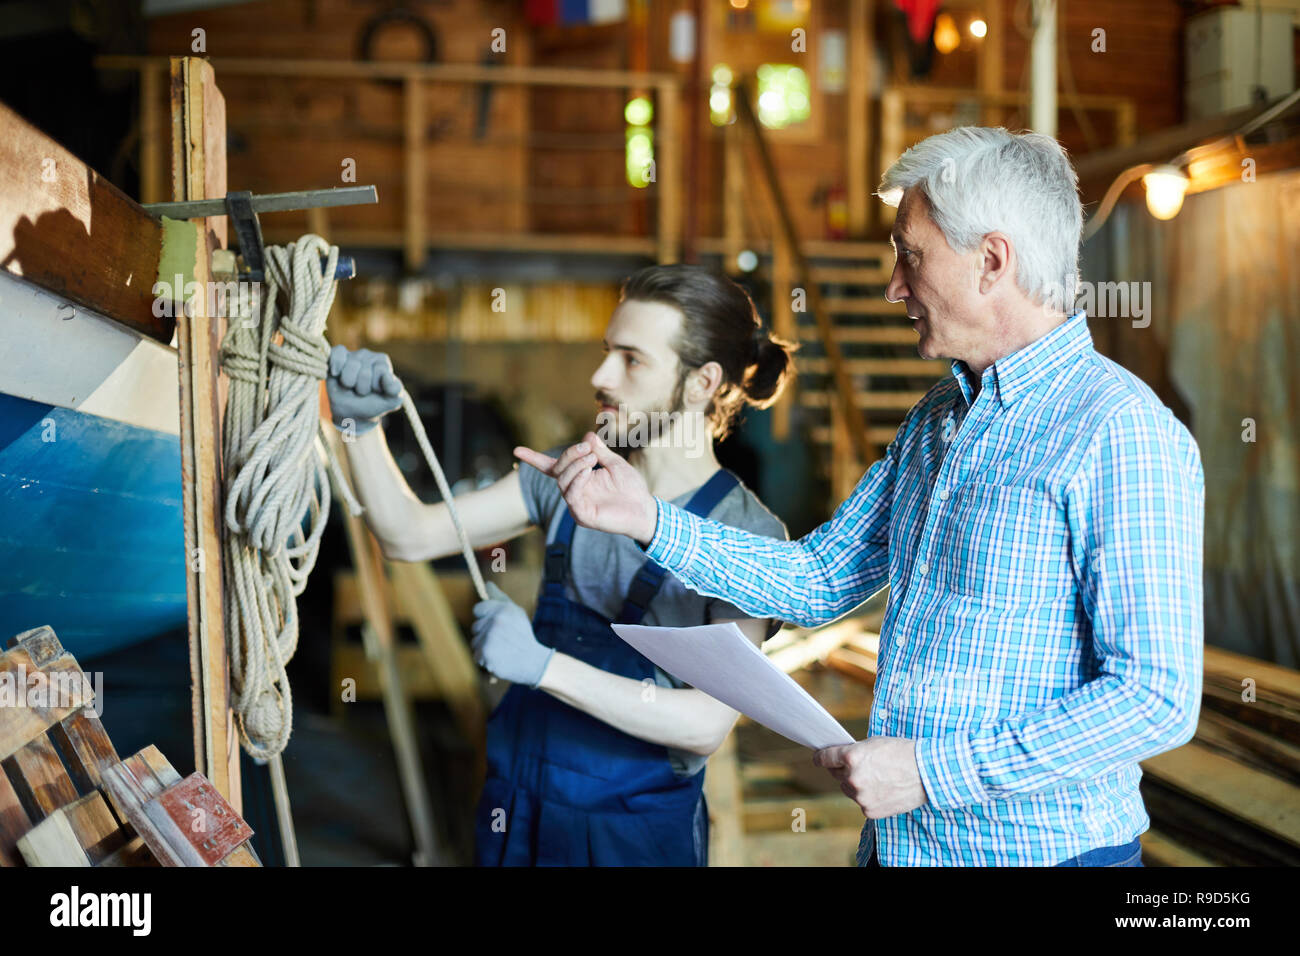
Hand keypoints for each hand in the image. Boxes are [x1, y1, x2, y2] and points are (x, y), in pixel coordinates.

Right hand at [326, 345, 403, 436]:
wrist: (351, 413)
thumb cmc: (372, 404)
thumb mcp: (391, 401)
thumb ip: (395, 389)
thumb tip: (386, 375)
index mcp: (382, 362)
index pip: (380, 370)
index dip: (375, 386)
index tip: (374, 391)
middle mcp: (368, 355)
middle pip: (365, 371)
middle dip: (361, 387)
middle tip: (360, 392)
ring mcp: (351, 354)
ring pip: (351, 365)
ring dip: (348, 382)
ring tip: (350, 386)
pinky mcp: (337, 356)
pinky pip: (337, 353)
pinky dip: (336, 365)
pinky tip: (337, 374)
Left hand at [471, 582, 554, 686]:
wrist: (533, 662)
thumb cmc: (522, 635)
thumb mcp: (516, 613)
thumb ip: (499, 598)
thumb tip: (487, 584)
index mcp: (503, 609)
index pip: (478, 609)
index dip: (484, 618)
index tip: (494, 625)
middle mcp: (496, 621)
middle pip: (475, 627)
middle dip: (485, 634)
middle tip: (503, 640)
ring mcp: (490, 637)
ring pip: (475, 641)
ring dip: (485, 647)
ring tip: (501, 650)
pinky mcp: (485, 653)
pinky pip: (476, 655)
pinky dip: (485, 659)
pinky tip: (499, 659)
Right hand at [514, 432, 658, 542]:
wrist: (644, 508)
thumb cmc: (631, 487)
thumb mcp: (614, 463)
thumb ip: (599, 451)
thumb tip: (587, 436)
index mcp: (579, 478)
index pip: (552, 468)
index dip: (534, 459)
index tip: (516, 450)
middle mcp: (574, 491)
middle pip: (559, 470)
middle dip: (570, 455)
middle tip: (588, 448)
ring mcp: (576, 504)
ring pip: (563, 482)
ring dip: (575, 466)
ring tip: (591, 459)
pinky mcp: (582, 516)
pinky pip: (571, 497)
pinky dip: (577, 481)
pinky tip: (588, 472)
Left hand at [814, 737, 926, 818]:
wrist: (926, 773)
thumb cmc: (902, 753)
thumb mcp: (874, 744)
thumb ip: (853, 752)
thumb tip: (838, 760)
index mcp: (851, 757)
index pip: (825, 758)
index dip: (820, 757)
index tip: (817, 759)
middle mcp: (853, 778)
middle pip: (836, 775)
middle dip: (843, 770)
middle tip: (859, 766)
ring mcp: (861, 796)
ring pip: (849, 790)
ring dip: (856, 784)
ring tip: (876, 778)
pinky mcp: (869, 811)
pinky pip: (862, 803)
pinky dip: (868, 797)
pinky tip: (883, 790)